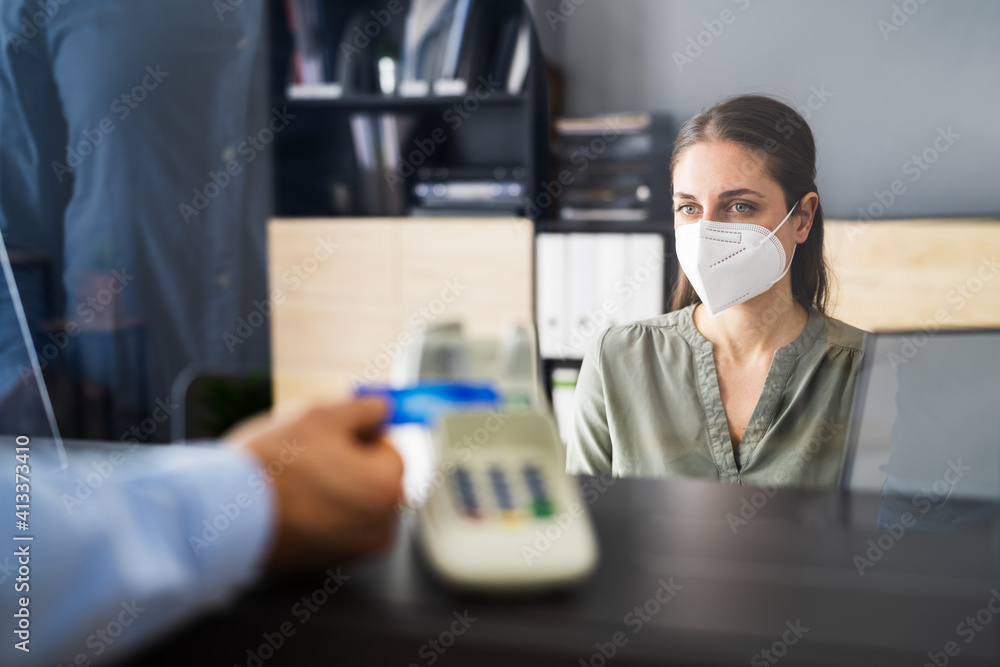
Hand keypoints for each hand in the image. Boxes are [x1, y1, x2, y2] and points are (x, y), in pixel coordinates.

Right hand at [224, 397, 403, 572]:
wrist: (222, 513)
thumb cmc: (270, 467)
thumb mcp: (321, 415)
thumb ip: (365, 409)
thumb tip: (383, 408)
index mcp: (387, 488)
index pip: (389, 448)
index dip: (356, 435)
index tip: (330, 437)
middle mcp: (379, 527)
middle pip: (374, 480)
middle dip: (348, 465)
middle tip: (308, 456)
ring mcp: (353, 552)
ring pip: (353, 505)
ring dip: (333, 491)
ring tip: (295, 481)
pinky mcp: (325, 566)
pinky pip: (332, 530)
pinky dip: (318, 517)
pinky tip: (289, 505)